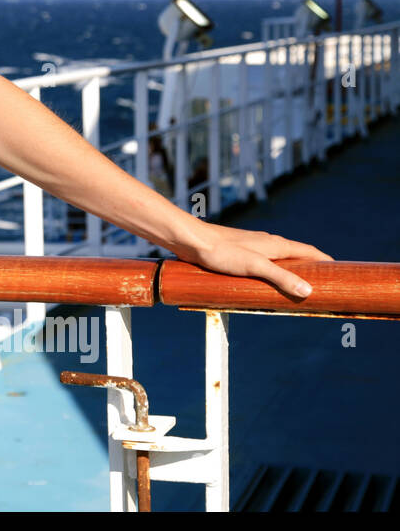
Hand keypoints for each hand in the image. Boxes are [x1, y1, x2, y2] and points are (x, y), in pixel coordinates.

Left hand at [173, 223, 333, 298]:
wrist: (190, 240)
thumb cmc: (221, 251)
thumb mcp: (254, 266)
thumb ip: (280, 277)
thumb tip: (308, 290)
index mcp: (276, 244)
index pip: (310, 251)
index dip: (325, 262)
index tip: (339, 273)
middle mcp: (267, 243)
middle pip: (297, 255)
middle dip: (310, 269)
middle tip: (321, 285)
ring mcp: (253, 248)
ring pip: (279, 260)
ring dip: (290, 272)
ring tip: (296, 288)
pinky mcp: (238, 254)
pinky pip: (263, 264)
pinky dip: (272, 273)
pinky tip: (265, 283)